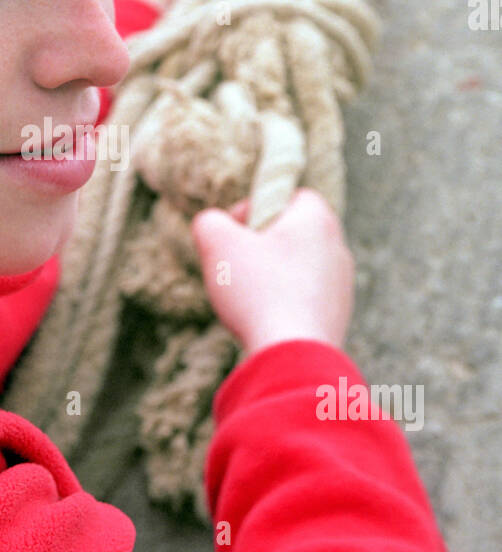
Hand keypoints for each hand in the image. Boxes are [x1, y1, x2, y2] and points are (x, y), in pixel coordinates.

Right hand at [191, 188, 353, 356]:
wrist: (293, 356)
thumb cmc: (258, 292)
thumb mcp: (217, 243)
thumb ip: (208, 221)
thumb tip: (211, 224)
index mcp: (318, 220)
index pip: (291, 195)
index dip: (257, 206)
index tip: (235, 231)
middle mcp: (338, 248)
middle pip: (293, 233)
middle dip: (261, 245)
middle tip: (236, 265)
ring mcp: (342, 285)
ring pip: (298, 268)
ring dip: (271, 277)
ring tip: (247, 298)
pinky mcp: (338, 317)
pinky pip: (304, 299)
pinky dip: (282, 304)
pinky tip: (265, 321)